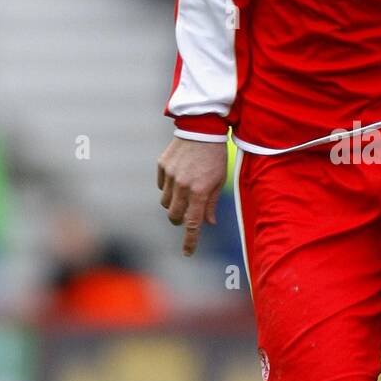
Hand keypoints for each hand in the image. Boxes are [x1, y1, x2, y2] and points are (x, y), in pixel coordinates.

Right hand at [157, 137, 226, 256]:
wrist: (202, 127)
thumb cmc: (216, 156)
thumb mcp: (219, 180)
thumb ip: (212, 203)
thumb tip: (208, 223)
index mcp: (200, 191)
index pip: (193, 223)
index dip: (190, 240)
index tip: (187, 253)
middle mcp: (183, 185)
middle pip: (173, 215)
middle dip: (179, 220)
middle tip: (186, 214)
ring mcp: (170, 175)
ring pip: (165, 202)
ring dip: (173, 203)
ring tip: (184, 190)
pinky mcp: (162, 165)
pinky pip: (161, 185)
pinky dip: (168, 187)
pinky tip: (178, 177)